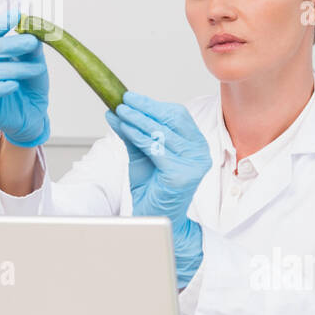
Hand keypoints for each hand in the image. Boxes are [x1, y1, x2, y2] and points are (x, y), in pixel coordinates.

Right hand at [0, 9, 49, 147]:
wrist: (30, 116)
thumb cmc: (29, 86)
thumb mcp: (35, 64)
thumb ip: (33, 49)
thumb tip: (34, 32)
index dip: (2, 23)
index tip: (17, 15)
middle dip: (12, 44)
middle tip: (32, 41)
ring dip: (17, 69)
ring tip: (38, 70)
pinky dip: (0, 87)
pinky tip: (14, 85)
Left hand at [104, 92, 211, 287]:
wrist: (154, 217)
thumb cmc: (151, 187)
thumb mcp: (141, 153)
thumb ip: (132, 133)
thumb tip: (116, 111)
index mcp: (194, 143)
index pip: (177, 115)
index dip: (153, 104)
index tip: (131, 97)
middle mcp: (199, 152)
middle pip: (171, 120)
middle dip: (145, 108)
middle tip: (123, 100)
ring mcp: (193, 164)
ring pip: (161, 133)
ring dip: (137, 120)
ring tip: (120, 112)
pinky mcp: (182, 175)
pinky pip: (156, 149)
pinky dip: (138, 137)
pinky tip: (125, 129)